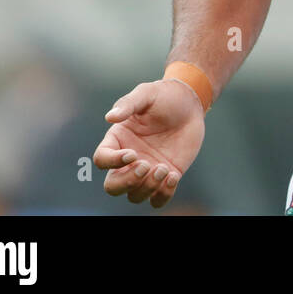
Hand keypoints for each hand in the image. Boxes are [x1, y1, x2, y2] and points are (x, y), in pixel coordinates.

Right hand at [93, 80, 205, 208]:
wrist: (191, 105)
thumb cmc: (165, 96)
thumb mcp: (146, 94)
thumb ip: (128, 104)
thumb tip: (110, 117)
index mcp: (117, 141)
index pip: (101, 160)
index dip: (112, 162)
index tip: (132, 154)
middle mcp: (128, 160)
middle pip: (113, 186)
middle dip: (127, 182)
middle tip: (146, 165)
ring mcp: (146, 170)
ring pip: (135, 196)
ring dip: (147, 187)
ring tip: (164, 168)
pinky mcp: (165, 177)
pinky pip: (158, 199)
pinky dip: (163, 195)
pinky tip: (174, 176)